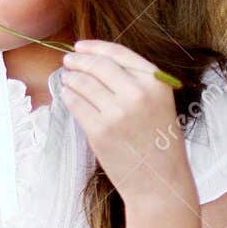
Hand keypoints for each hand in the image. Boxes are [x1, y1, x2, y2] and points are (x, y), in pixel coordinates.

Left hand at [59, 39, 192, 206]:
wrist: (159, 182)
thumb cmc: (159, 144)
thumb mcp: (159, 104)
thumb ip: (136, 82)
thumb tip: (98, 62)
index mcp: (156, 83)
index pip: (119, 54)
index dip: (95, 47)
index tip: (80, 46)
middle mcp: (137, 94)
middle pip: (98, 66)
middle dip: (78, 60)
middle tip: (68, 60)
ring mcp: (117, 113)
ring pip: (83, 83)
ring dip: (70, 78)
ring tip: (67, 77)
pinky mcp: (99, 131)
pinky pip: (76, 105)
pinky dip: (68, 96)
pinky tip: (67, 95)